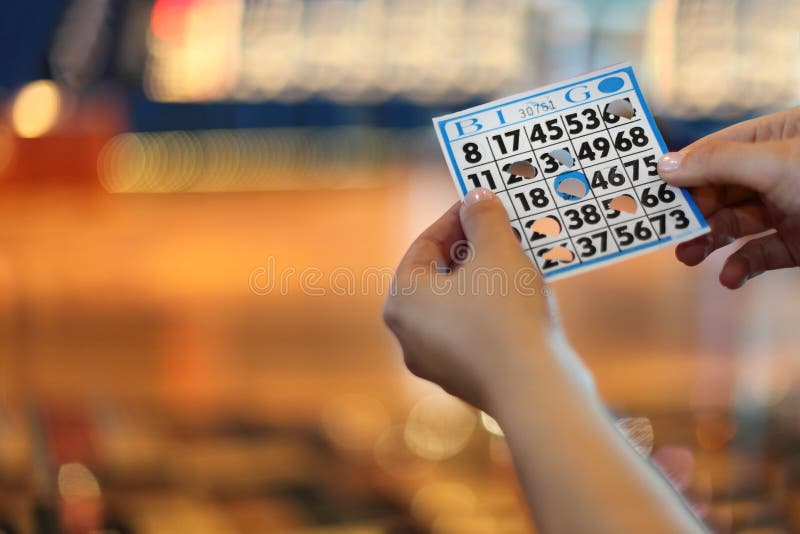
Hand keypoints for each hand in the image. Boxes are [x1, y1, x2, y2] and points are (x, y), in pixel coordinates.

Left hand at [383, 189, 573, 410]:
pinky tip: (524, 297)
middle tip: (504, 229)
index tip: (484, 202)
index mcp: (402, 301)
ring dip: (487, 279)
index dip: (458, 218)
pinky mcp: (466, 379)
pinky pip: (475, 332)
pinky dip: (494, 311)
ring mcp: (436, 362)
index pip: (425, 245)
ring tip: (519, 259)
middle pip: (440, 276)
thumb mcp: (497, 250)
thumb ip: (483, 217)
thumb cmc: (507, 315)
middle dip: (474, 249)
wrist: (536, 390)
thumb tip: (476, 198)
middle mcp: (409, 336)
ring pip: (459, 305)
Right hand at [658, 106, 799, 287]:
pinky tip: (730, 276)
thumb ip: (718, 164)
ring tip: (687, 256)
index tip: (648, 189)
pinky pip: (759, 255)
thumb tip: (664, 164)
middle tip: (665, 230)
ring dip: (708, 242)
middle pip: (719, 190)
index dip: (682, 169)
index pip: (716, 149)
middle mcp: (780, 171)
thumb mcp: (778, 165)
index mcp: (777, 137)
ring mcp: (789, 209)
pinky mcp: (798, 245)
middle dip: (693, 212)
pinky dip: (741, 267)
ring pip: (734, 224)